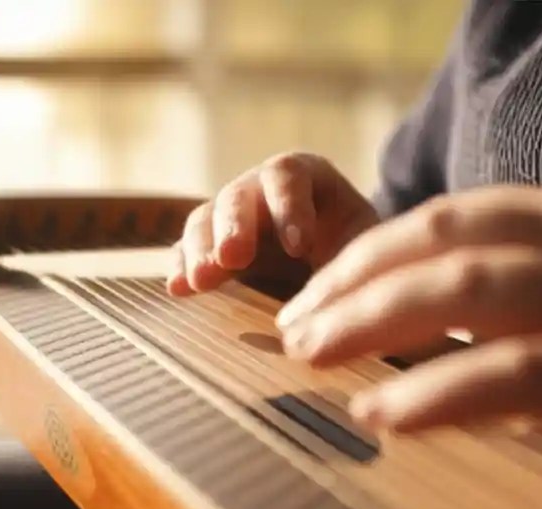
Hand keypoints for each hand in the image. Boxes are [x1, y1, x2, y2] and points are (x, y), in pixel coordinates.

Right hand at [168, 152, 378, 295]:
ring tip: (202, 281)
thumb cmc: (353, 247)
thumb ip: (353, 258)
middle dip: (234, 226)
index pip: (289, 176)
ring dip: (201, 249)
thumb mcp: (364, 244)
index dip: (290, 207)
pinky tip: (178, 288)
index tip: (299, 247)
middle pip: (238, 196)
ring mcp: (229, 216)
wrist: (333, 260)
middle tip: (233, 257)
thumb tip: (345, 300)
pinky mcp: (209, 246)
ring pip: (205, 220)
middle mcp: (259, 188)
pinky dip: (181, 267)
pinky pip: (187, 251)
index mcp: (305, 176)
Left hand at [276, 180, 541, 508]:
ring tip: (310, 357)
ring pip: (464, 294)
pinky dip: (435, 394)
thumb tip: (465, 344)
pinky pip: (515, 377)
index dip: (376, 249)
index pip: (458, 215)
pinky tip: (385, 415)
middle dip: (352, 281)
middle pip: (442, 242)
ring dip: (370, 323)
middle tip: (293, 325)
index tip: (323, 288)